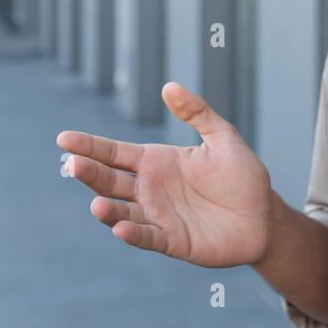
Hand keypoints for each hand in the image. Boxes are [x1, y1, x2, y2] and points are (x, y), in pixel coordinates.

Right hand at [57, 83, 273, 267]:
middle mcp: (149, 189)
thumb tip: (169, 86)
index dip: (89, 146)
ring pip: (122, 211)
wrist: (264, 216)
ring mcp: (158, 216)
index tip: (63, 139)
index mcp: (156, 161)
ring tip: (96, 204)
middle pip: (110, 181)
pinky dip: (133, 234)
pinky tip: (122, 228)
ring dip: (107, 209)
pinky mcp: (172, 241)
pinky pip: (147, 237)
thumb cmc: (242, 175)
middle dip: (89, 174)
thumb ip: (197, 113)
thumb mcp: (223, 137)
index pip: (114, 153)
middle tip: (72, 165)